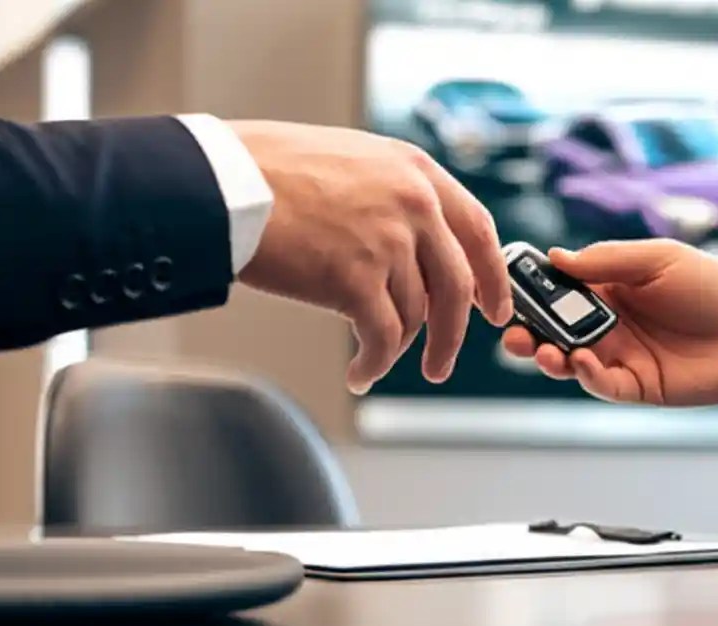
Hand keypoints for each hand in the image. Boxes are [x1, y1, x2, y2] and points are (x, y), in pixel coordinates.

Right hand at [229, 122, 512, 393]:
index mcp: (415, 172)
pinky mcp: (357, 280)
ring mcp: (389, 242)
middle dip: (453, 333)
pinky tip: (361, 372)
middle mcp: (413, 205)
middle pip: (456, 285)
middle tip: (441, 361)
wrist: (223, 182)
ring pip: (415, 315)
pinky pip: (382, 337)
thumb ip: (390, 195)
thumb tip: (412, 245)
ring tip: (374, 362)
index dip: (492, 275)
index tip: (494, 306)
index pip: (477, 229)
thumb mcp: (351, 160)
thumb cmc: (268, 169)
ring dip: (398, 350)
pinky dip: (374, 362)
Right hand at [501, 239, 717, 405]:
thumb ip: (607, 260)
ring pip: (570, 360)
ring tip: (540, 350)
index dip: (533, 289)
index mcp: (612, 287)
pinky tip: (581, 360)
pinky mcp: (638, 386)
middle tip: (512, 332)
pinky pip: (601, 384)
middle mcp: (611, 323)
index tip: (509, 288)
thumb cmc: (717, 287)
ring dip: (548, 356)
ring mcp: (622, 356)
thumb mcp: (660, 260)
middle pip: (555, 329)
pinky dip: (584, 375)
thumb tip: (556, 257)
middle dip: (528, 331)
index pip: (559, 288)